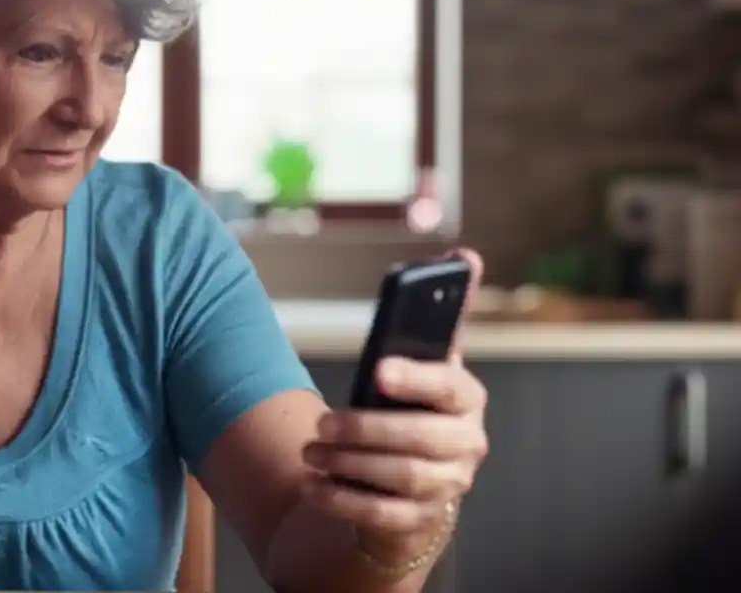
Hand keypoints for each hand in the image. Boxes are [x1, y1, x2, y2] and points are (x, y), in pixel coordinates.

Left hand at [303, 249, 488, 562]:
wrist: (410, 479)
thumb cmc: (409, 406)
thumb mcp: (419, 362)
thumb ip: (436, 317)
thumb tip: (464, 256)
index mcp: (466, 399)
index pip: (450, 386)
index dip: (415, 378)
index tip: (378, 369)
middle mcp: (467, 445)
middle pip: (420, 439)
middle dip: (365, 429)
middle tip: (321, 423)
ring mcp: (447, 486)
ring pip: (401, 477)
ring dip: (348, 464)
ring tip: (310, 452)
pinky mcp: (420, 521)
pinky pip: (382, 515)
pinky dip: (343, 500)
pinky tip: (313, 486)